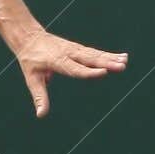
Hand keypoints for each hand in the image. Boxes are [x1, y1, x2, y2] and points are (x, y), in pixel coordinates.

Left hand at [13, 28, 127, 118]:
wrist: (29, 38)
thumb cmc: (30, 61)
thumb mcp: (31, 79)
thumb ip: (39, 96)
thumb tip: (41, 115)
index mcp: (57, 61)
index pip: (75, 69)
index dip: (89, 72)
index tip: (103, 73)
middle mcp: (68, 54)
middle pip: (89, 59)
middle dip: (106, 63)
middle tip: (121, 66)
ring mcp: (75, 49)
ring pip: (95, 54)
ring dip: (111, 58)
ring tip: (125, 62)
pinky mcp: (79, 48)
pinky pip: (95, 52)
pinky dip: (109, 54)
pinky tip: (123, 56)